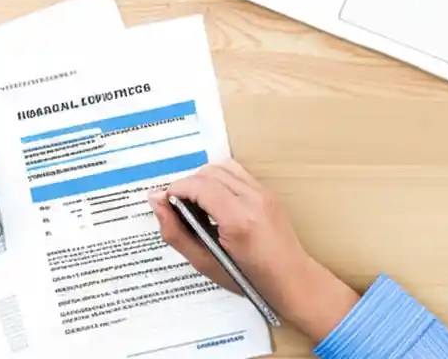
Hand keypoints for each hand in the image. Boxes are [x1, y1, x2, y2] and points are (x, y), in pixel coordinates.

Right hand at [148, 161, 358, 342]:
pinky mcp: (267, 192)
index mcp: (238, 220)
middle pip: (209, 173)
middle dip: (187, 185)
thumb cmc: (249, 279)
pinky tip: (215, 201)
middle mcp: (253, 199)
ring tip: (196, 204)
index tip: (165, 202)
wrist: (291, 280)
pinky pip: (237, 172)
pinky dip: (220, 179)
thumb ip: (175, 232)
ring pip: (222, 167)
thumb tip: (156, 201)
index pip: (199, 186)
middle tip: (178, 208)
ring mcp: (263, 193)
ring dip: (203, 179)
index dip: (176, 189)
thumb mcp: (205, 263)